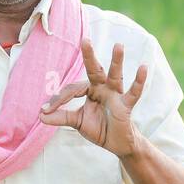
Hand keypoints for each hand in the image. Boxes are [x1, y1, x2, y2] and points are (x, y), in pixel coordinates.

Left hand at [39, 38, 147, 158]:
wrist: (116, 144)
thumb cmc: (98, 128)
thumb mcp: (76, 121)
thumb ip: (60, 117)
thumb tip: (40, 116)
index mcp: (89, 90)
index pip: (72, 89)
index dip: (58, 99)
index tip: (45, 110)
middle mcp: (102, 88)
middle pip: (94, 69)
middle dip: (89, 55)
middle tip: (85, 40)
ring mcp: (115, 95)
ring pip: (115, 75)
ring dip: (117, 61)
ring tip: (119, 45)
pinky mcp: (125, 105)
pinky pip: (133, 92)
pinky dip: (139, 81)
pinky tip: (143, 67)